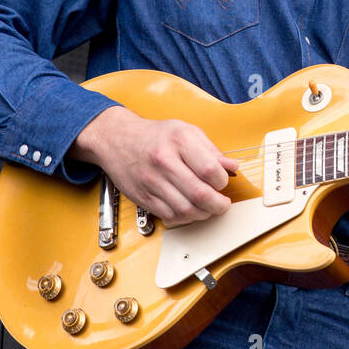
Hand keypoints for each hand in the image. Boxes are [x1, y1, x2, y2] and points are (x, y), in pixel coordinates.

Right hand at [70, 106, 240, 226]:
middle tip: (223, 204)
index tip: (223, 182)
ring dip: (203, 214)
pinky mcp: (144, 197)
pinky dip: (186, 217)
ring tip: (208, 208)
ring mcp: (152, 182)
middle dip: (218, 204)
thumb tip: (231, 167)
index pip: (209, 169)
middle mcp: (164, 161)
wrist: (117, 140)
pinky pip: (170, 216)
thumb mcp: (186, 131)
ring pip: (186, 210)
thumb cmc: (155, 135)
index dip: (222, 181)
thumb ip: (211, 150)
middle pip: (199, 194)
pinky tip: (191, 210)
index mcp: (179, 141)